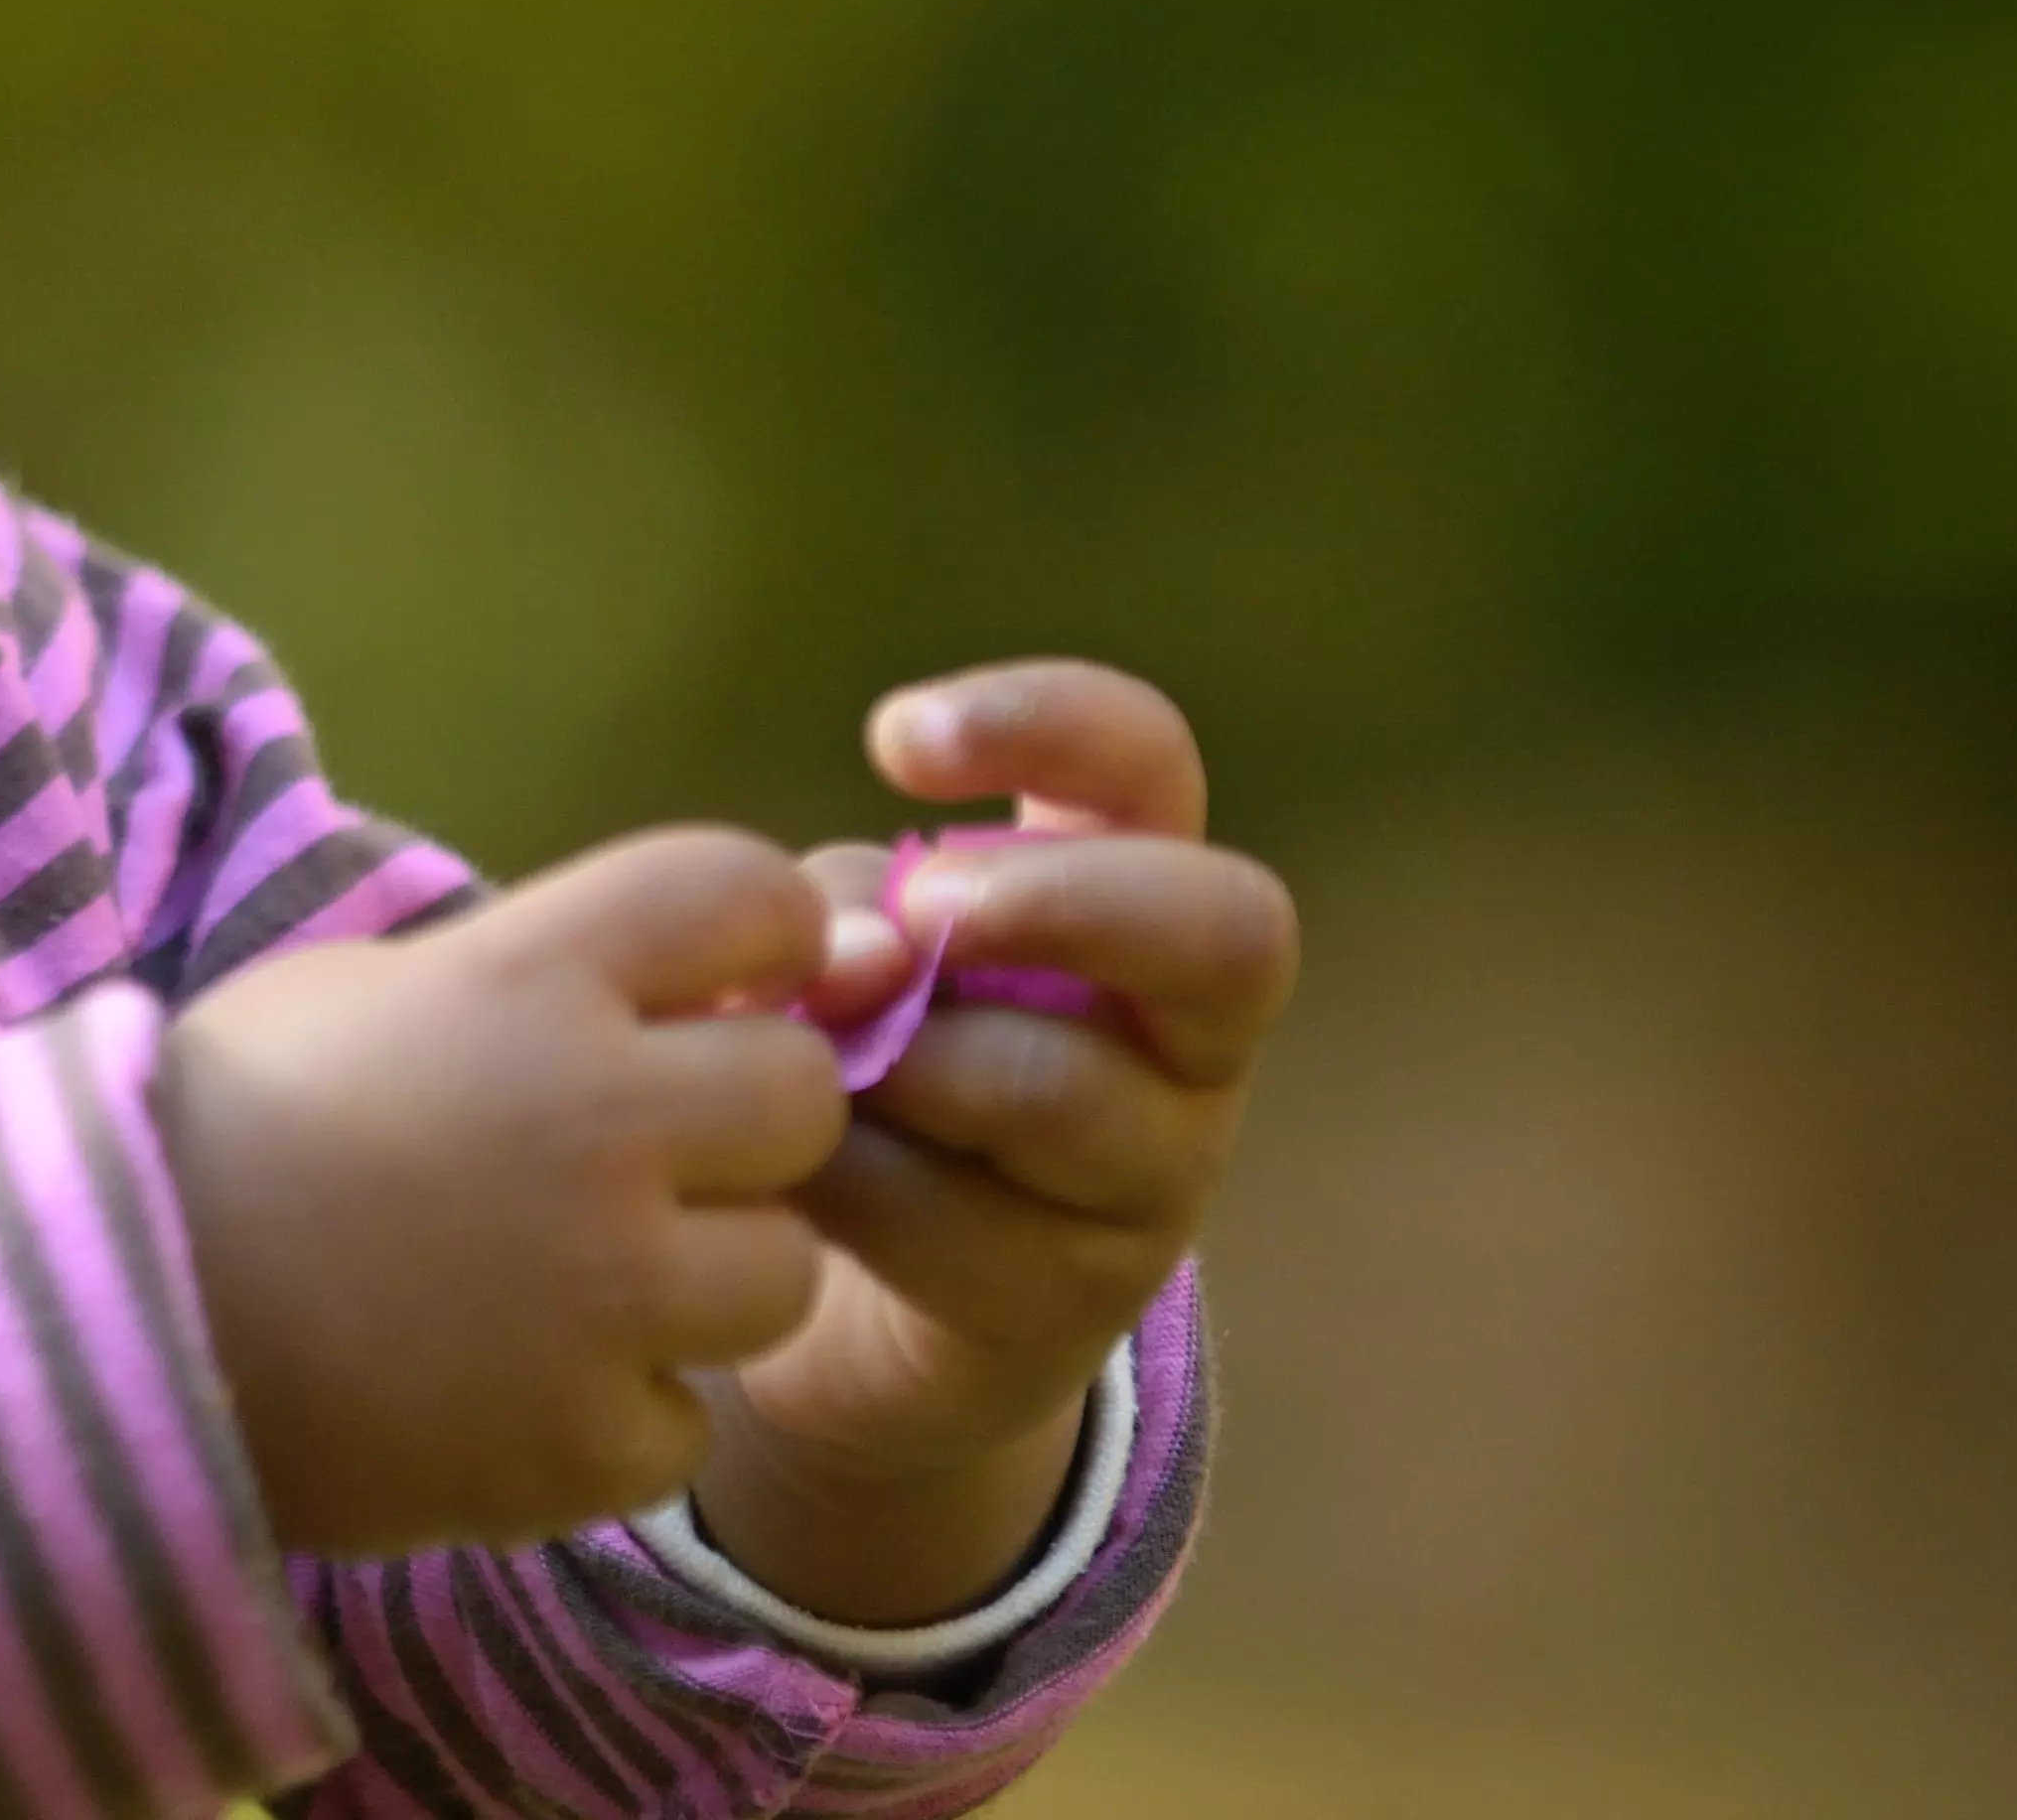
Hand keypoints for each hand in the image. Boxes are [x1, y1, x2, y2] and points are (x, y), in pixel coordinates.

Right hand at [149, 826, 852, 1557]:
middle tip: (660, 1159)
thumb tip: (694, 986)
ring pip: (785, 1273)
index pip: (746, 893)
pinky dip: (618, 1416)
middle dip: (749, 1124)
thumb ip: (534, 978)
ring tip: (589, 1287)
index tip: (733, 983)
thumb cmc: (225, 1123)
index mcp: (528, 978)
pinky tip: (518, 1390)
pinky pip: (688, 1423)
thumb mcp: (370, 990)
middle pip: (803, 1096)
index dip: (763, 937)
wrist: (106, 1320)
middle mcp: (594, 1121)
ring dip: (707, 1281)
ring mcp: (601, 1294)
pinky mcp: (581, 1443)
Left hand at [690, 659, 1300, 1625]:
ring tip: (813, 1066)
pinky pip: (953, 1215)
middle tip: (921, 908)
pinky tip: (787, 1170)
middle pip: (1228, 930)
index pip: (1148, 762)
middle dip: (1058, 900)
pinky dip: (840, 1176)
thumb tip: (863, 954)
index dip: (1048, 722)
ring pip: (1055, 1084)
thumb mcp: (846, 948)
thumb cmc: (858, 1051)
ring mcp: (1160, 1168)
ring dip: (900, 1059)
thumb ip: (852, 915)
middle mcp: (1189, 1026)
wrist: (847, 1288)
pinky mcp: (1081, 1294)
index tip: (894, 742)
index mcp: (1130, 888)